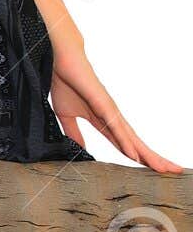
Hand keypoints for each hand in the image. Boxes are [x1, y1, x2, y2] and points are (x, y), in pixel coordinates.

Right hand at [50, 46, 183, 172]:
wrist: (60, 61)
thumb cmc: (65, 84)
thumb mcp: (67, 116)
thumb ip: (74, 132)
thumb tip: (80, 149)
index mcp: (104, 121)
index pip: (124, 144)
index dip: (137, 156)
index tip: (151, 168)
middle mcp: (112, 118)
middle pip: (135, 143)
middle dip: (152, 157)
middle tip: (171, 171)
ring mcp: (110, 112)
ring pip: (131, 138)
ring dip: (147, 155)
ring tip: (163, 169)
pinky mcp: (104, 105)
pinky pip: (116, 128)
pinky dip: (126, 143)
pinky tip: (135, 156)